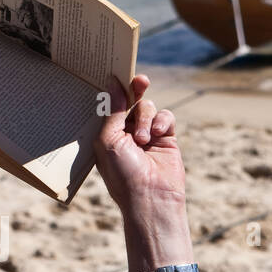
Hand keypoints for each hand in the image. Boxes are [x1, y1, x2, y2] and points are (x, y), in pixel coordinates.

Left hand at [92, 74, 193, 271]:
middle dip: (134, 90)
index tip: (115, 73)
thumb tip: (113, 83)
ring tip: (143, 139)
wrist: (151, 198)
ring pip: (148, 108)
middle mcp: (124, 132)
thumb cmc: (123, 174)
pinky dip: (161, 121)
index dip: (112, 90)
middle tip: (139, 81)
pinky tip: (157, 135)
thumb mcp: (109, 140)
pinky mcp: (166, 137)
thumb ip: (111, 110)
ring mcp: (146, 134)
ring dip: (144, 119)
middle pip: (130, 101)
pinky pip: (165, 117)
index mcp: (105, 134)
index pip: (108, 105)